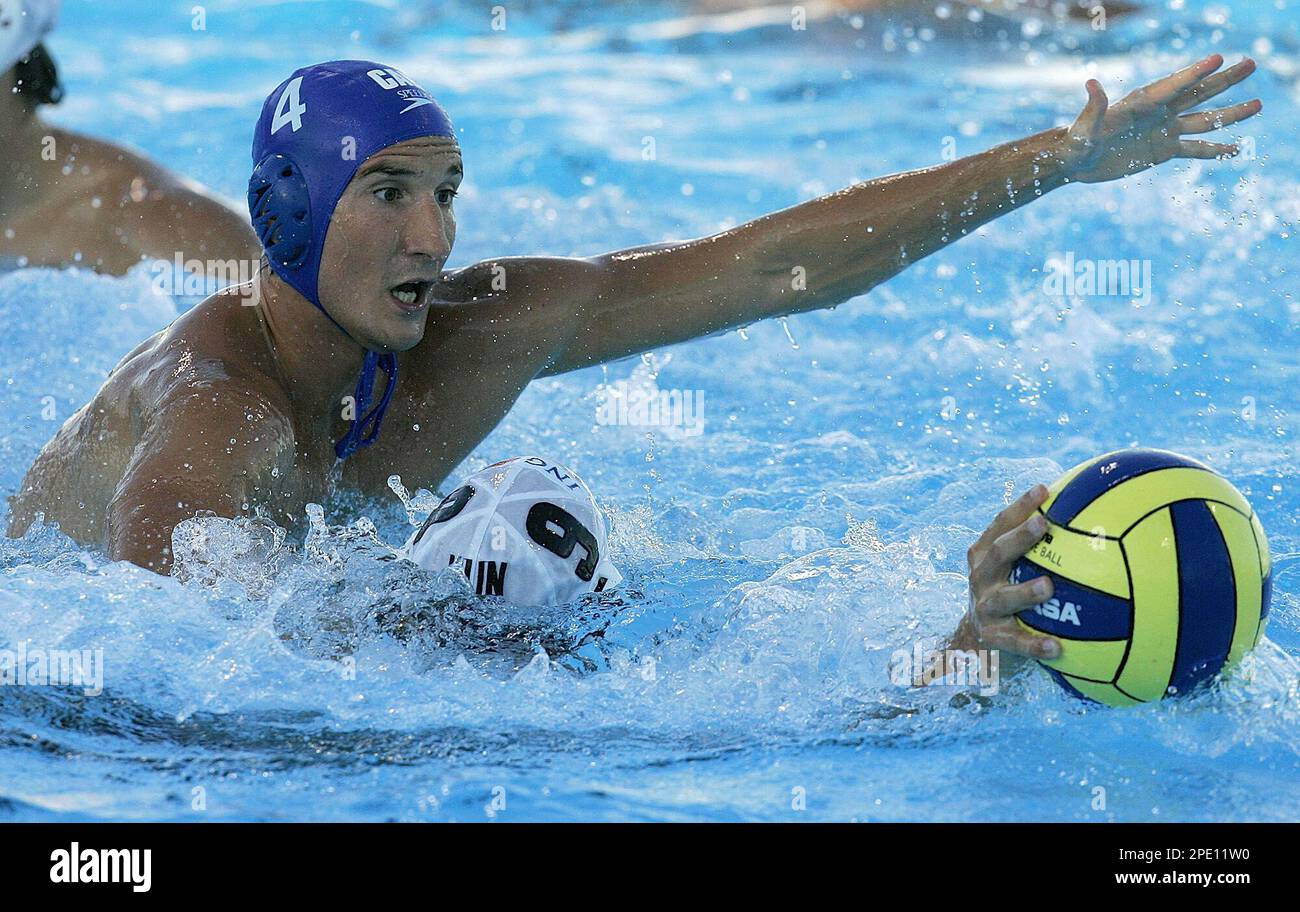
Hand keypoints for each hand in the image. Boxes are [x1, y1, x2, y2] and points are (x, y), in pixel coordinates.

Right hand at [950, 484, 1060, 660]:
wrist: (974, 638)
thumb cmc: (1007, 591)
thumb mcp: (1011, 567)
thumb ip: (1037, 547)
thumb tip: (1091, 517)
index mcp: (984, 555)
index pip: (1000, 524)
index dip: (1020, 506)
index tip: (1044, 489)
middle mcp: (980, 577)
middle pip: (997, 553)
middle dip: (1018, 537)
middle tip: (1042, 524)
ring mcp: (984, 607)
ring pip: (1003, 598)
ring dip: (1024, 591)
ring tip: (1048, 586)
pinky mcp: (992, 637)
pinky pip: (1015, 642)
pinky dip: (1034, 644)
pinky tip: (1056, 647)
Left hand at [1056, 54, 1261, 183]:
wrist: (1076, 162)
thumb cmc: (1077, 141)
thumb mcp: (1085, 126)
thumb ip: (1094, 106)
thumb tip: (1092, 83)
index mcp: (1141, 103)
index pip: (1172, 85)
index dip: (1194, 73)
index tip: (1217, 59)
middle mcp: (1158, 112)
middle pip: (1197, 93)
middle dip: (1224, 80)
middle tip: (1250, 64)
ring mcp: (1164, 130)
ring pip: (1204, 120)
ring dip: (1230, 114)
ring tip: (1258, 104)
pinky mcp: (1164, 149)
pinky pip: (1195, 149)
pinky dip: (1215, 150)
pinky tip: (1236, 149)